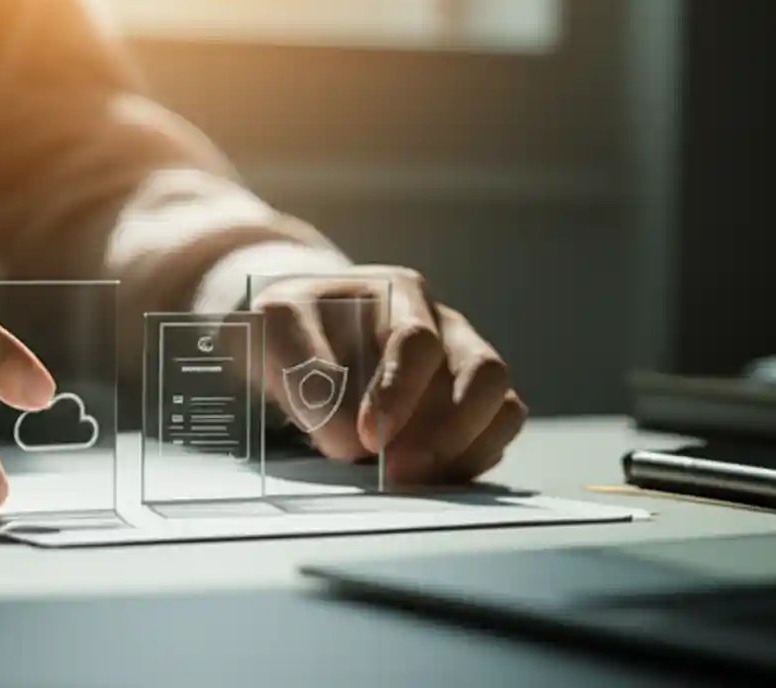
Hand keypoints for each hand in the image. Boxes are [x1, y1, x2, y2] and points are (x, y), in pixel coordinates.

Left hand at [253, 266, 525, 484]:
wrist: (296, 334)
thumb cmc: (289, 325)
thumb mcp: (276, 330)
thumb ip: (309, 377)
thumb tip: (352, 444)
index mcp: (399, 293)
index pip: (419, 341)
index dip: (398, 393)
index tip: (367, 437)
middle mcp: (444, 326)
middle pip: (482, 373)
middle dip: (446, 431)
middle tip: (398, 473)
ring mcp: (462, 366)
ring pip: (500, 405)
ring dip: (464, 451)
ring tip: (415, 482)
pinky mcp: (467, 406)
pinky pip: (493, 436)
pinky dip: (469, 463)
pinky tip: (428, 482)